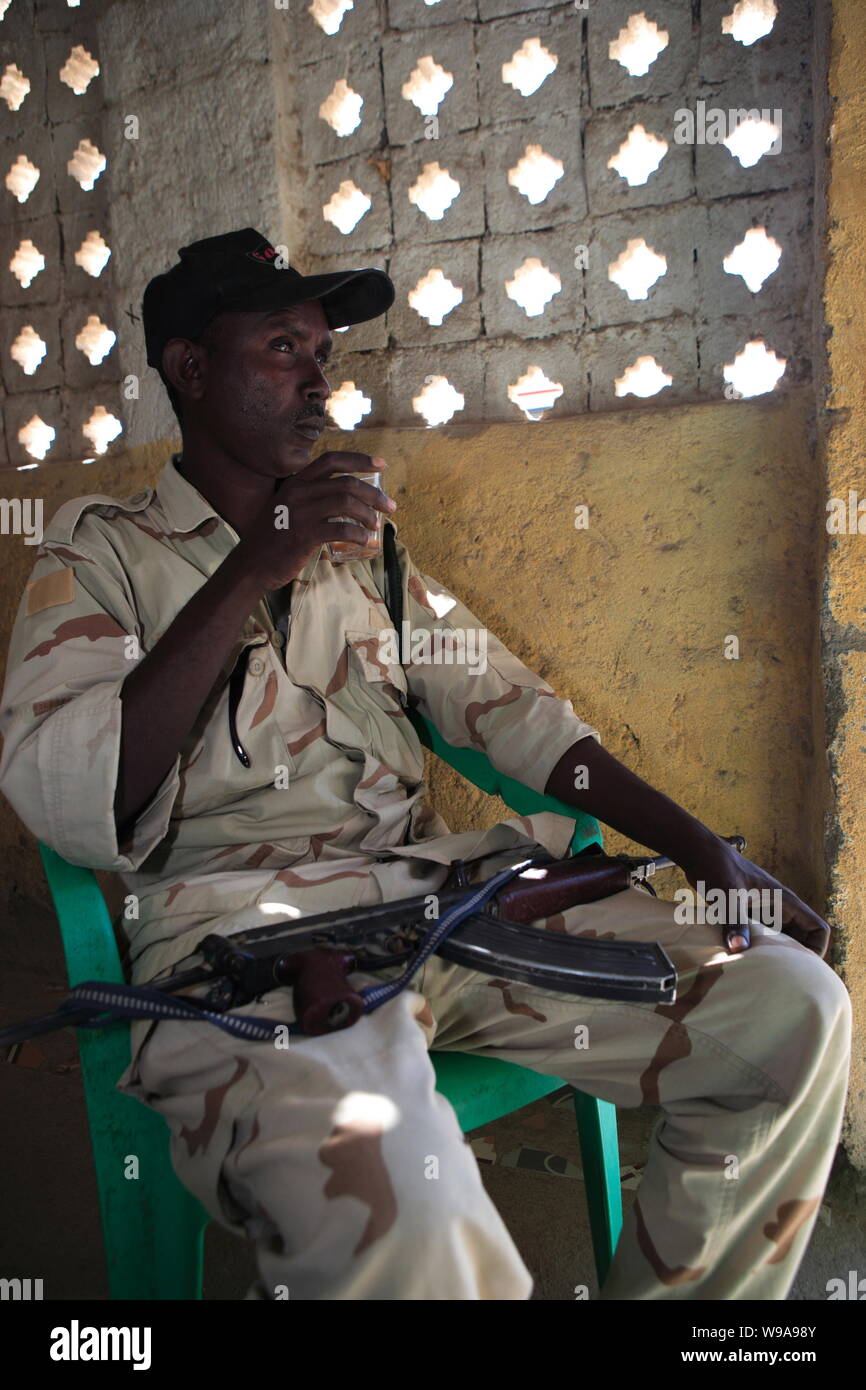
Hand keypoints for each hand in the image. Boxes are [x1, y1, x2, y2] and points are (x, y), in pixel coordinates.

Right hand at [235, 452, 396, 590]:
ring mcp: (300, 513)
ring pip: (345, 503)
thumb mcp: (288, 507)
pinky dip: (358, 534)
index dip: (359, 459)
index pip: (332, 461)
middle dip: (374, 494)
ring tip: (377, 525)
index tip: (382, 464)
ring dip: (368, 514)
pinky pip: (340, 530)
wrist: (252, 564)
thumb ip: (311, 499)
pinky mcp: (303, 535)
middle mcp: (298, 492)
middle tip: (390, 506)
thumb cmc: (275, 537)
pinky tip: (366, 540)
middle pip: (346, 483)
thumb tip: (347, 500)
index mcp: (296, 482)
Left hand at [679, 835, 830, 957]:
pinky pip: (760, 938)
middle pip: (800, 939)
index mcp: (785, 902)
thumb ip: (735, 921)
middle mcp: (778, 909)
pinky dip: (755, 949)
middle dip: (794, 958)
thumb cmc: (718, 868)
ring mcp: (763, 912)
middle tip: (778, 975)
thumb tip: (738, 948)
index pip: (818, 928)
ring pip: (780, 940)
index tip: (801, 965)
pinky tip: (742, 960)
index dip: (816, 948)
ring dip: (773, 955)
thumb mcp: (729, 896)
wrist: (700, 855)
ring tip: (761, 972)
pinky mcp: (747, 915)